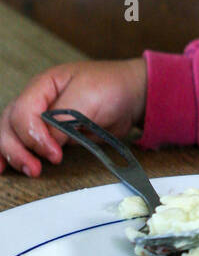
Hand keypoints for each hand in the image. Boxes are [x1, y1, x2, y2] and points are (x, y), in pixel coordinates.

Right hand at [0, 58, 147, 176]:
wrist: (130, 96)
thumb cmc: (111, 88)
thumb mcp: (88, 97)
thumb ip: (64, 119)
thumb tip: (48, 142)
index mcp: (43, 85)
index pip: (23, 112)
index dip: (34, 136)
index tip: (54, 153)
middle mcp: (35, 101)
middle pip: (9, 125)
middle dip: (16, 148)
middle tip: (34, 168)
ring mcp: (39, 118)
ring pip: (10, 135)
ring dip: (12, 154)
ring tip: (29, 170)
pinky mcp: (48, 135)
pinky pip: (23, 144)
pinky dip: (12, 155)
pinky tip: (4, 167)